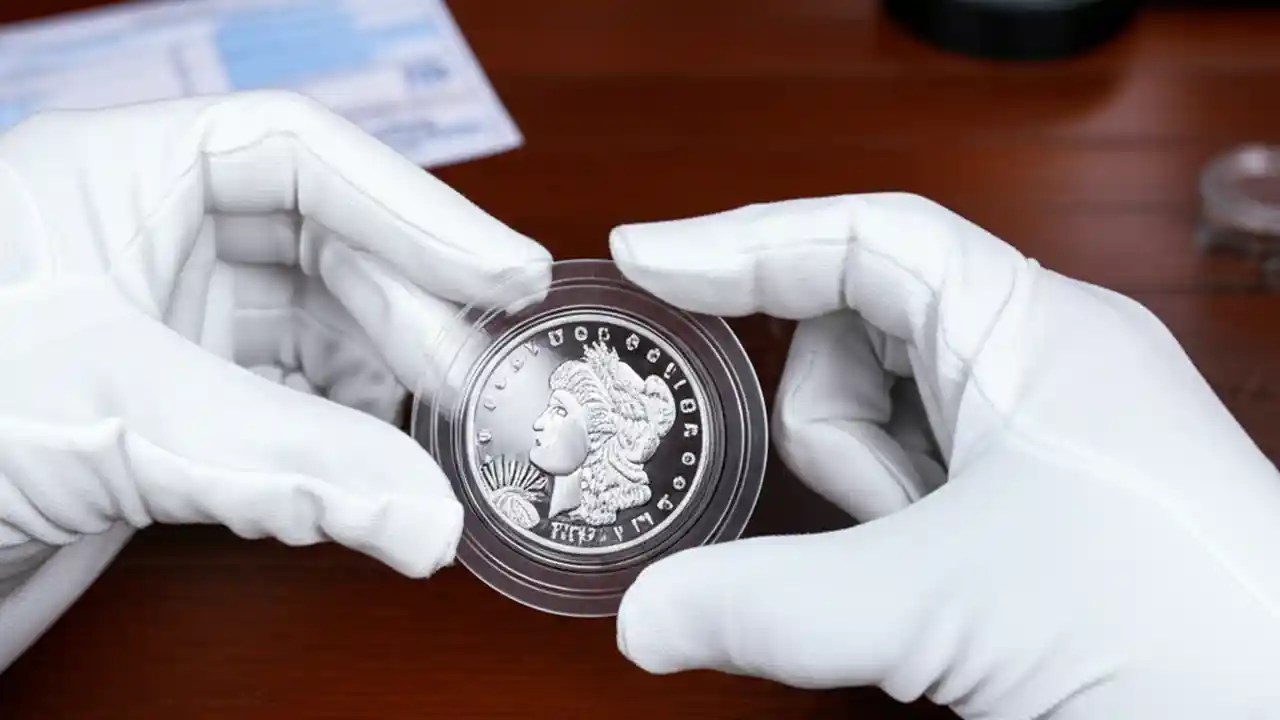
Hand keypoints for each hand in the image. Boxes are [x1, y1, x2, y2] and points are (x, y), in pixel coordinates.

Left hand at [0, 91, 548, 670]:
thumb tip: (426, 517)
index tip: (504, 270)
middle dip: (408, 320)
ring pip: (319, 345)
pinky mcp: (173, 419)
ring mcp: (167, 333)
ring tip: (432, 458)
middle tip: (475, 388)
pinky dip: (336, 461)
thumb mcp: (102, 404)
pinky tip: (362, 496)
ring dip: (381, 403)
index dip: (416, 207)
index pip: (299, 154)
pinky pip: (291, 423)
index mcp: (118, 173)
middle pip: (330, 253)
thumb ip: (278, 457)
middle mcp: (152, 242)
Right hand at [610, 194, 1279, 717]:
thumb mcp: (945, 607)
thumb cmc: (1183, 634)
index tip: (648, 256)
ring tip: (918, 569)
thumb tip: (644, 616)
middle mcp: (1035, 362)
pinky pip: (913, 479)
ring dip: (864, 494)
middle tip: (868, 513)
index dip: (747, 239)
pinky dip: (890, 524)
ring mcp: (1036, 433)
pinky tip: (923, 585)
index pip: (866, 237)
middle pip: (858, 334)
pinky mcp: (1030, 500)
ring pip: (880, 419)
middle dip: (831, 428)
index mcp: (1030, 329)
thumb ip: (771, 606)